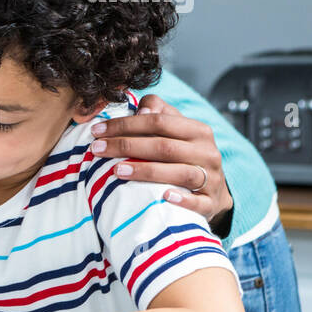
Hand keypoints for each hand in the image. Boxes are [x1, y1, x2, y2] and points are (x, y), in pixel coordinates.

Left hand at [89, 94, 232, 227]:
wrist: (214, 191)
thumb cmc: (184, 155)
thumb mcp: (176, 131)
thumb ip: (159, 113)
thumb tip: (142, 109)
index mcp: (198, 131)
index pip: (159, 122)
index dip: (126, 124)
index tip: (97, 131)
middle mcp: (207, 153)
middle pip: (165, 147)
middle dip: (127, 146)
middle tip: (97, 149)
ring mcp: (211, 179)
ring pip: (181, 173)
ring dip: (147, 171)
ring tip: (117, 170)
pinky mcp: (212, 203)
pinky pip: (199, 203)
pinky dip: (183, 200)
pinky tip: (164, 197)